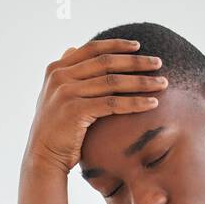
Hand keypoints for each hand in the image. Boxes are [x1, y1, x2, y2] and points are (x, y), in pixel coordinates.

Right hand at [24, 38, 166, 173]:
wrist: (43, 158)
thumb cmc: (54, 129)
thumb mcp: (54, 95)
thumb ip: (66, 73)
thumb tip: (72, 47)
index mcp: (55, 69)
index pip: (92, 49)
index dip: (117, 45)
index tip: (138, 46)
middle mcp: (59, 77)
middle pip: (106, 63)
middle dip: (136, 62)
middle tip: (158, 62)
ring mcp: (66, 93)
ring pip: (113, 82)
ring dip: (142, 82)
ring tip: (162, 83)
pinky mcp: (75, 111)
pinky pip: (113, 104)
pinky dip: (135, 103)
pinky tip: (152, 104)